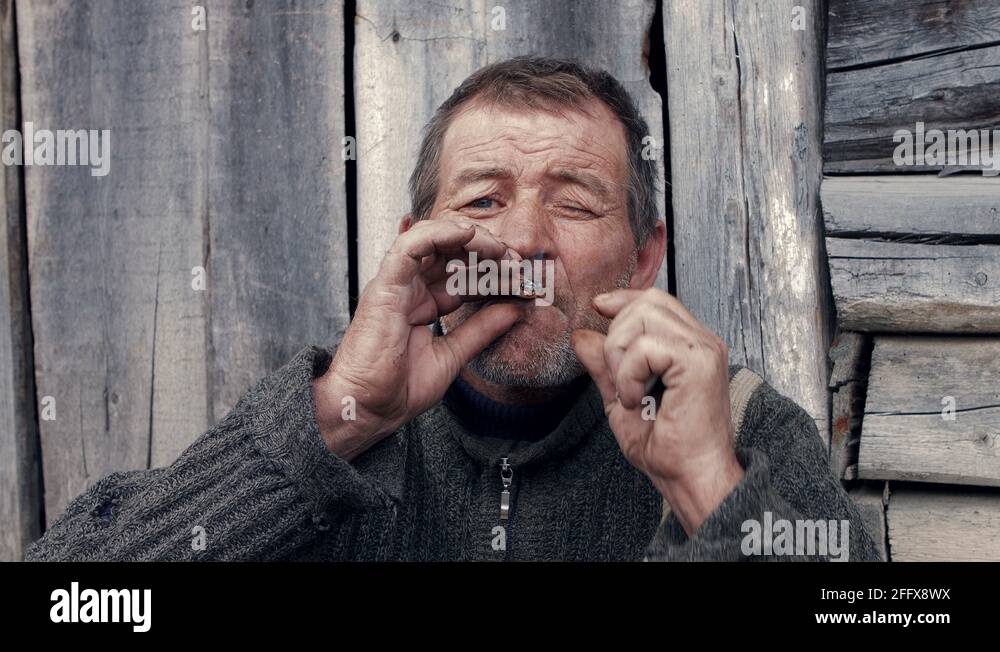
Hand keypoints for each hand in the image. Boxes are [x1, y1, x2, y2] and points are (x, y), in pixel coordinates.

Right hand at [312, 219, 520, 459]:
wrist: (366, 411)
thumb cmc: (397, 390)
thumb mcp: (453, 356)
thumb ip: (482, 330)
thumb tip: (515, 309)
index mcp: (424, 304)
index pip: (464, 276)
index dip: (496, 275)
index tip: (525, 282)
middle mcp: (410, 289)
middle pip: (452, 254)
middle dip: (488, 253)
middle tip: (518, 263)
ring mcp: (396, 285)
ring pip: (433, 239)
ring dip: (470, 238)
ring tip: (499, 248)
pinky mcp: (385, 286)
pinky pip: (410, 246)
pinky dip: (438, 233)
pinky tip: (467, 234)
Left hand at [571, 288, 743, 534]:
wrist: (689, 478)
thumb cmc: (666, 449)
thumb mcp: (620, 401)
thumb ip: (604, 367)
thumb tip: (581, 335)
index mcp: (690, 347)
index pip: (655, 301)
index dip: (623, 299)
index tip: (598, 308)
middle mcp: (702, 342)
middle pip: (648, 301)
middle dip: (616, 334)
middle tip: (617, 379)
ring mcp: (704, 349)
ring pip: (645, 315)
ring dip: (621, 353)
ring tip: (628, 391)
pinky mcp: (700, 362)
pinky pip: (646, 346)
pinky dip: (629, 373)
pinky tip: (635, 400)